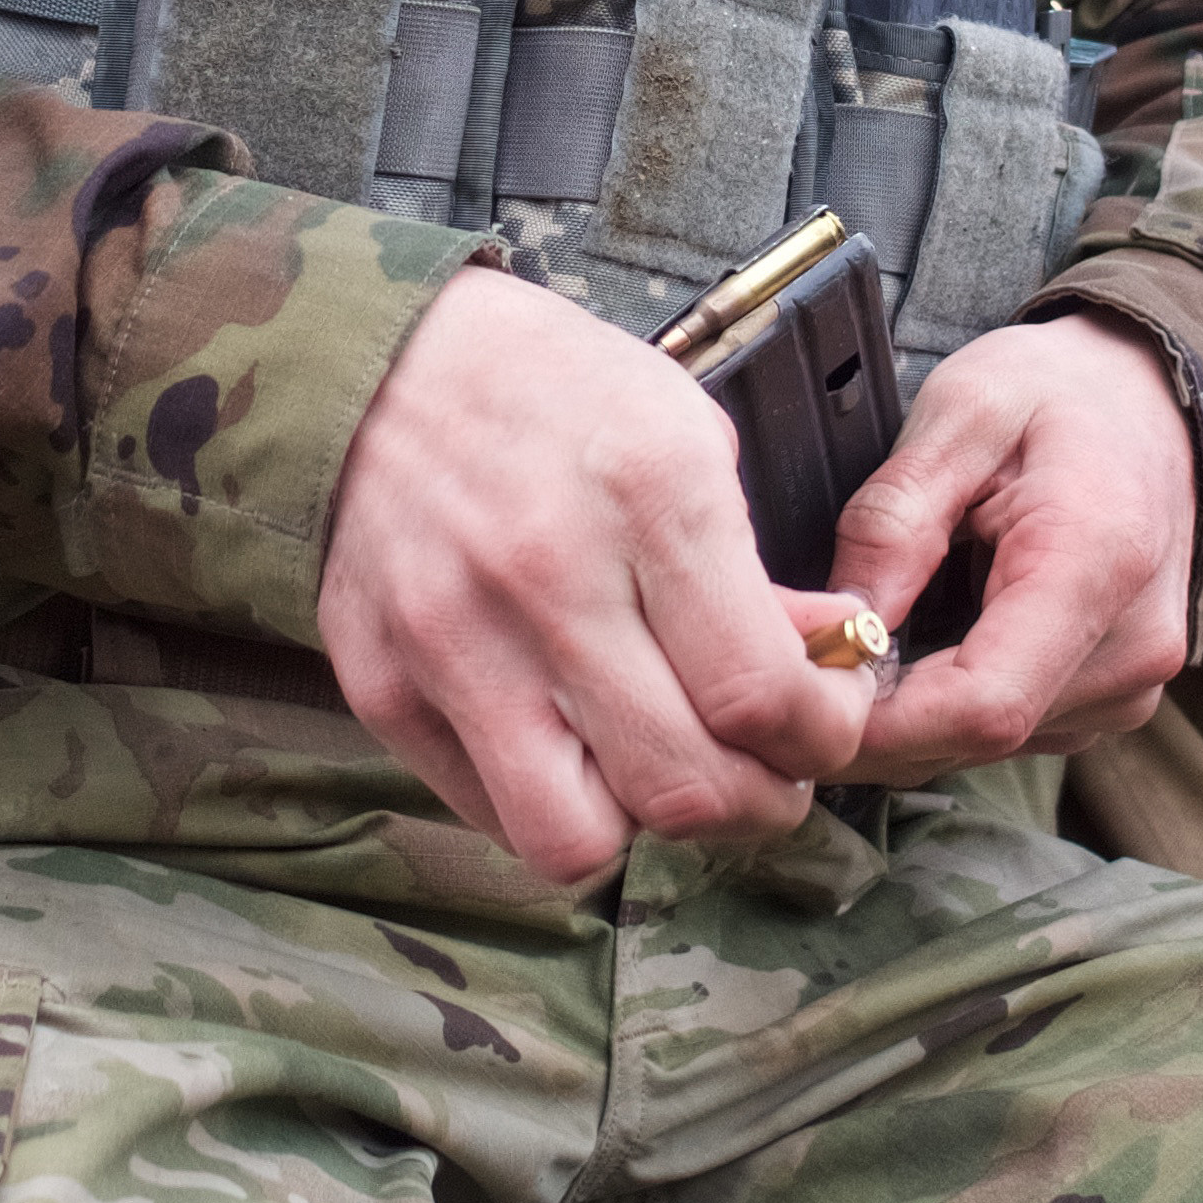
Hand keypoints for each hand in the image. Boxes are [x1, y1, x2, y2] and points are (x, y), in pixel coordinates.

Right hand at [322, 268, 874, 881]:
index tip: (822, 715)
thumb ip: (755, 576)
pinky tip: (573, 741)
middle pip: (685, 790)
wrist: (380, 362)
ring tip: (657, 765)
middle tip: (763, 764)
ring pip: (575, 841)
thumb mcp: (691, 438)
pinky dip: (550, 801)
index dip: (823, 735)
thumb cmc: (554, 393)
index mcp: (649, 495)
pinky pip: (489, 814)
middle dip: (758, 802)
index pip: (763, 696)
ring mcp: (453, 644)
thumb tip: (817, 676)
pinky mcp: (384, 687)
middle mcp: (547, 579)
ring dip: (640, 825)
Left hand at [830, 314, 1199, 779]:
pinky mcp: (1112, 700)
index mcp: (1097, 566)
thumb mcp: (961, 414)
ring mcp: (1128, 686)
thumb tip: (839, 623)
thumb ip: (895, 519)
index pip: (983, 705)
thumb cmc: (1056, 392)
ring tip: (867, 630)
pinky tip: (921, 638)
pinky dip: (945, 703)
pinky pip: (1008, 732)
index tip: (805, 683)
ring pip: (983, 747)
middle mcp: (1129, 649)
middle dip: (873, 716)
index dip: (879, 720)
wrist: (1148, 396)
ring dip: (907, 713)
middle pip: (975, 737)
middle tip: (808, 647)